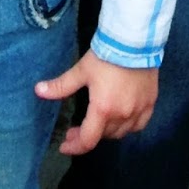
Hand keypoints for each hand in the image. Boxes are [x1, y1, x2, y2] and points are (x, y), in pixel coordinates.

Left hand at [35, 51, 157, 155]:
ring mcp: (139, 111)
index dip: (75, 147)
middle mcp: (123, 116)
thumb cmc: (106, 56)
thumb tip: (37, 91)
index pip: (88, 140)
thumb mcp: (81, 70)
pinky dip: (127, 126)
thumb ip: (61, 85)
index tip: (65, 146)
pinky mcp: (150, 104)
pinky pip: (138, 125)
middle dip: (88, 134)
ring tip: (96, 122)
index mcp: (103, 110)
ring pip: (121, 132)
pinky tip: (121, 118)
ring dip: (106, 131)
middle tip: (77, 128)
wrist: (135, 41)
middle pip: (103, 136)